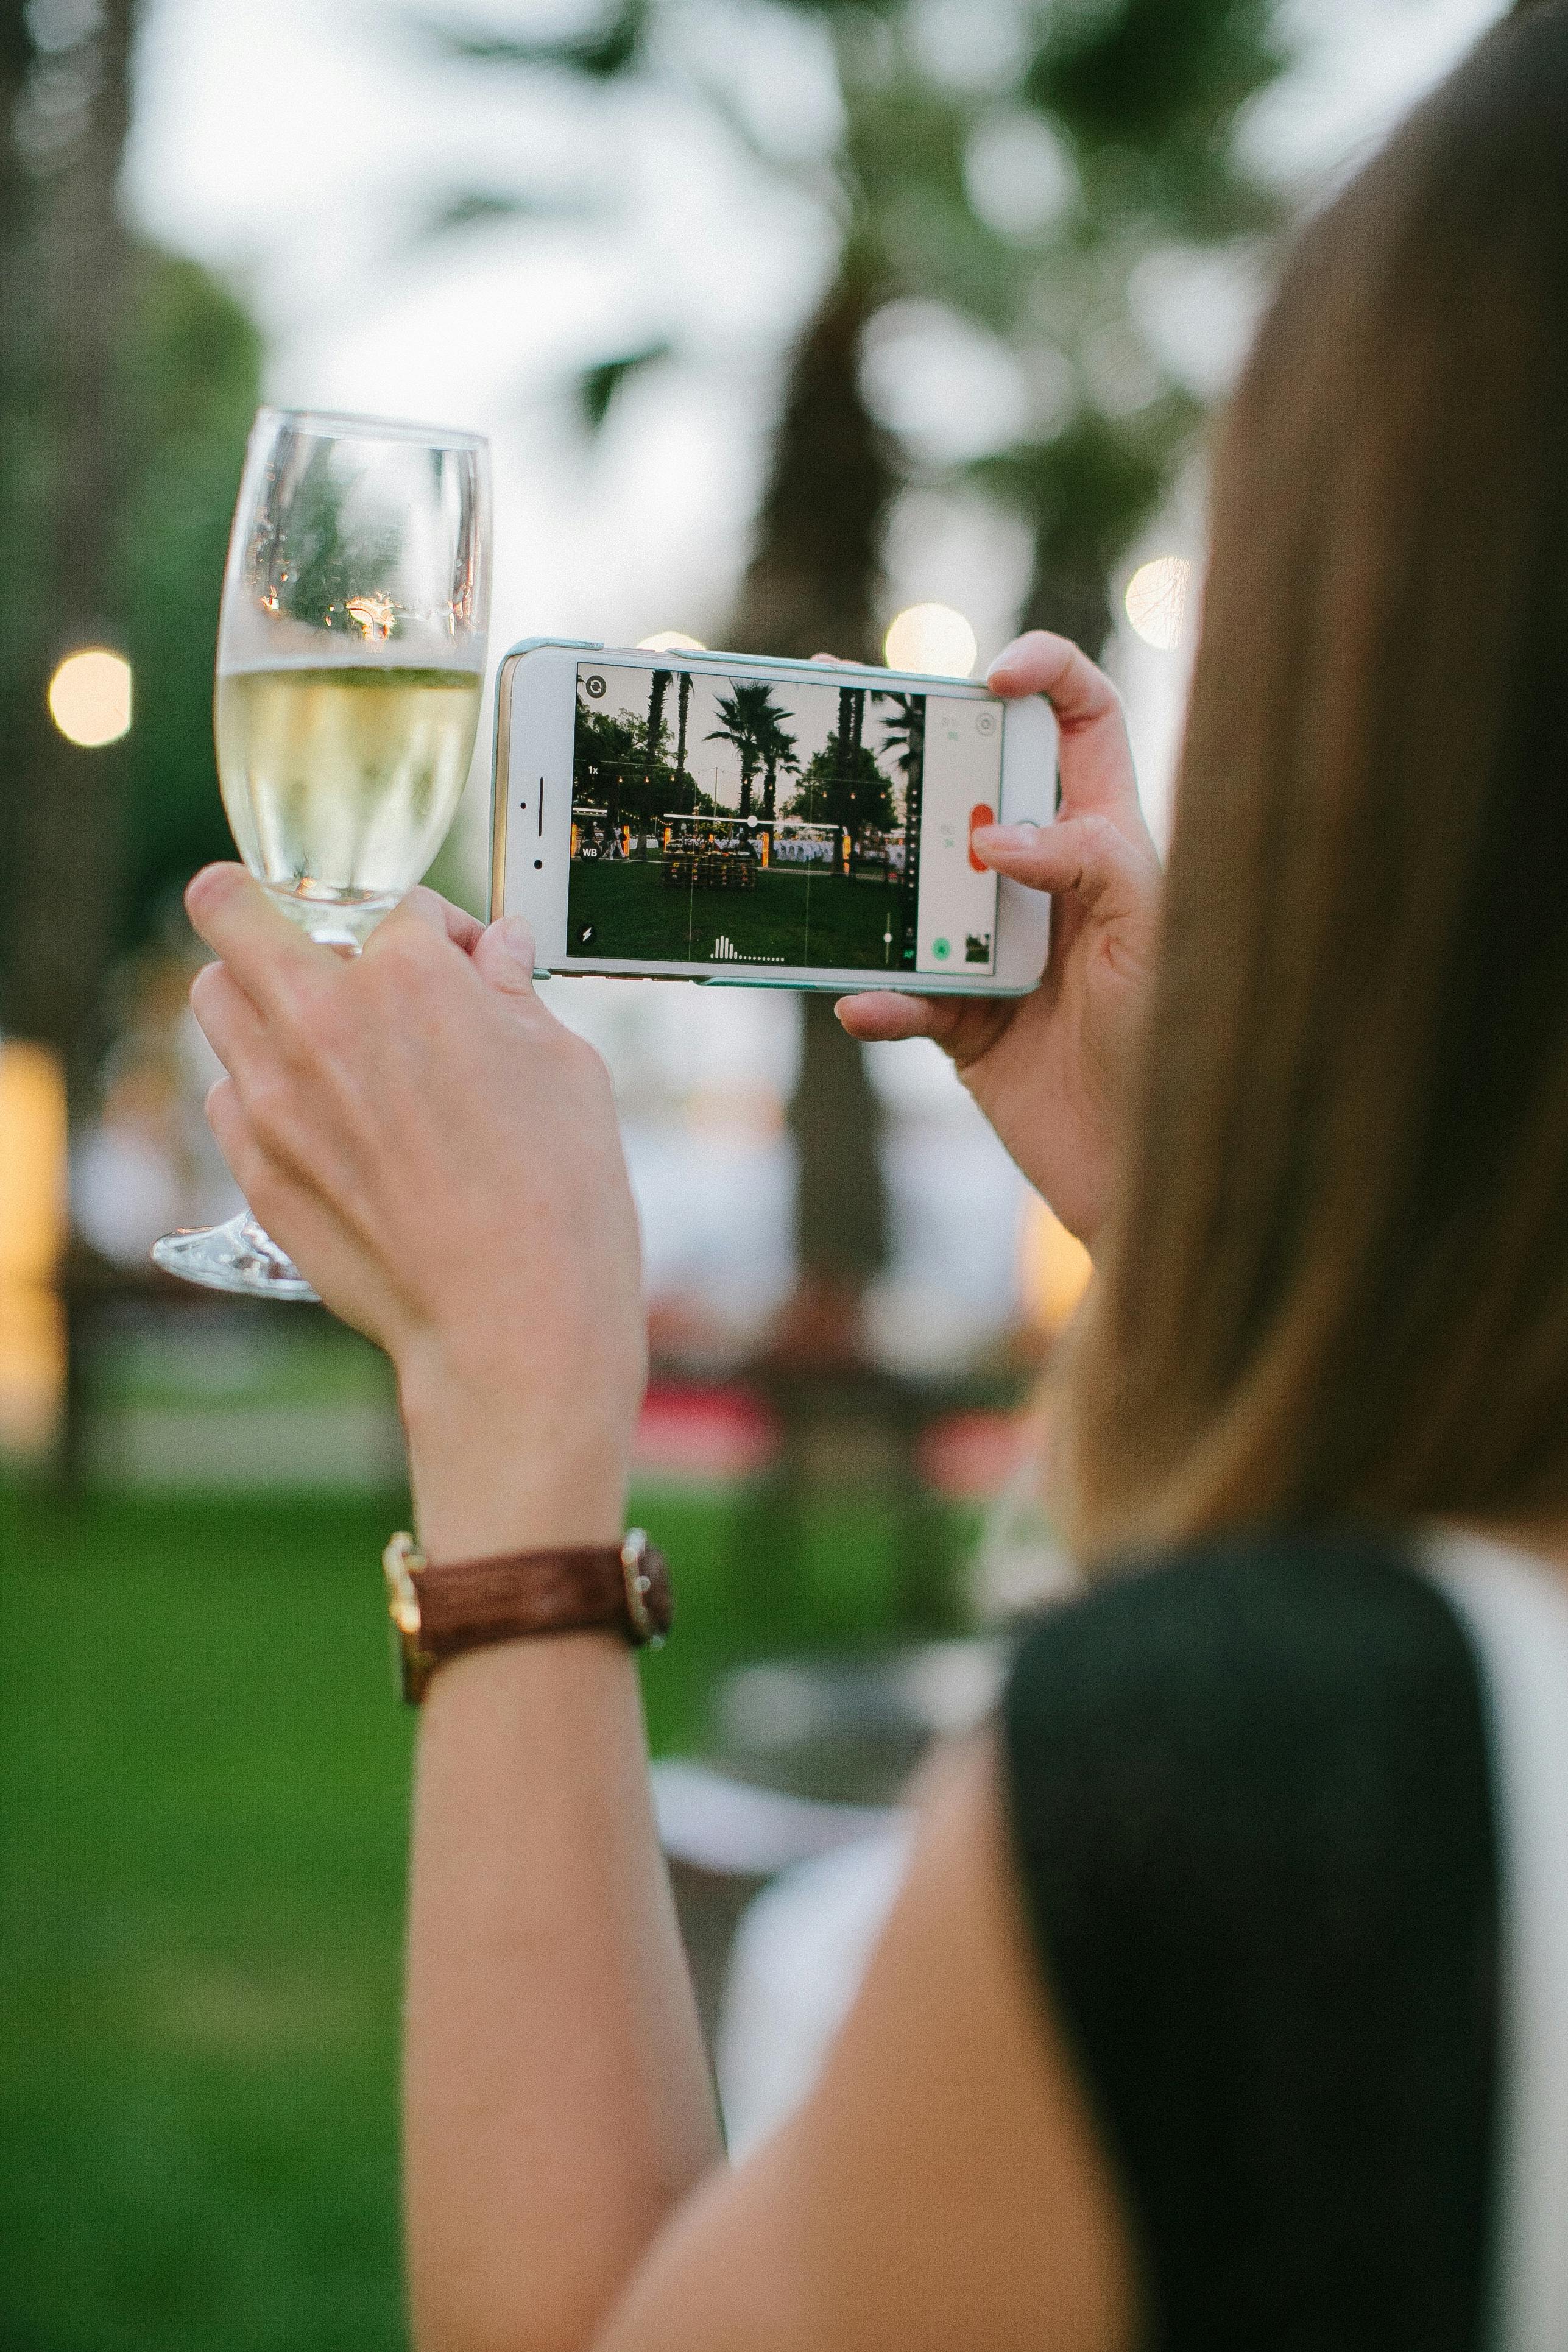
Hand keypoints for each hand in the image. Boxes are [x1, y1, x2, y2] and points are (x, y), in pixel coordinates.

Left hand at [184, 871, 644, 1559]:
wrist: (514, 1325)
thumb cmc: (559, 1200)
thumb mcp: (566, 1070)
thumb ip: (514, 995)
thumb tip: (496, 954)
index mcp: (408, 976)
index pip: (394, 904)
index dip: (437, 929)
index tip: (461, 964)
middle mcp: (322, 1021)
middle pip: (236, 913)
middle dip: (272, 907)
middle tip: (312, 935)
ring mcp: (275, 1098)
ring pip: (214, 997)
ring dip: (259, 994)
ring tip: (314, 1028)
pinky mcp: (257, 1168)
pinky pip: (226, 1094)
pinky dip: (263, 1089)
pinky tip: (322, 1118)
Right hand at [836, 631, 1160, 1247]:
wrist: (1148, 1175)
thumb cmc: (1175, 1047)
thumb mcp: (1151, 934)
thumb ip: (1089, 865)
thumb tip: (995, 838)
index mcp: (1105, 839)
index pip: (1083, 724)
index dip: (1047, 674)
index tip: (992, 674)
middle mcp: (1044, 881)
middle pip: (971, 785)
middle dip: (909, 741)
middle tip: (839, 698)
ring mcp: (994, 947)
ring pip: (916, 884)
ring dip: (869, 868)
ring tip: (816, 840)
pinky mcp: (961, 1020)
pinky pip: (903, 995)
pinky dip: (882, 999)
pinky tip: (868, 1003)